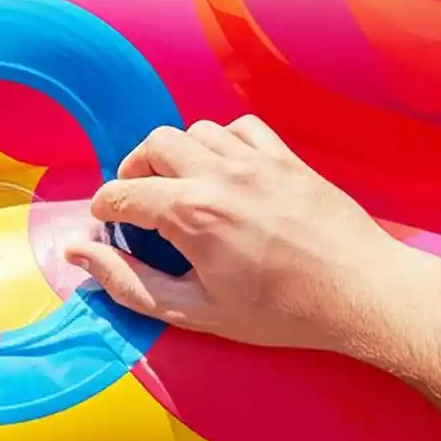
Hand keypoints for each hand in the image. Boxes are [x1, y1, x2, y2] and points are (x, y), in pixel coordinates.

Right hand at [66, 115, 423, 352]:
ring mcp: (256, 161)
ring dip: (178, 156)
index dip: (104, 210)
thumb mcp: (196, 311)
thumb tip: (79, 252)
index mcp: (190, 214)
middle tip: (140, 203)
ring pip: (194, 132)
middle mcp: (219, 175)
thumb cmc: (280, 312)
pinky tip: (226, 173)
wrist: (362, 294)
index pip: (122, 193)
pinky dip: (222, 142)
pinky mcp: (286, 158)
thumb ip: (129, 282)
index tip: (108, 226)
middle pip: (152, 145)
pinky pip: (240, 128)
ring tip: (182, 188)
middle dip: (134, 171)